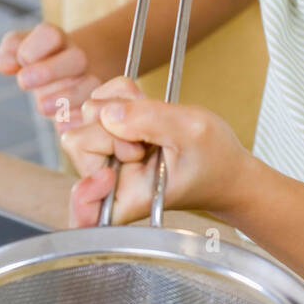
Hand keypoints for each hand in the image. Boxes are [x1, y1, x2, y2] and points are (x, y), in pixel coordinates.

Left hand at [0, 21, 101, 128]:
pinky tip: (61, 125)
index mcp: (56, 39)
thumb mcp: (18, 47)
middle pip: (76, 58)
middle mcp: (77, 58)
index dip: (34, 47)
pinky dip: (78, 119)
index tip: (20, 60)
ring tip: (41, 107)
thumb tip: (5, 64)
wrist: (66, 71)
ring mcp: (88, 81)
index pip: (50, 35)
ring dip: (67, 97)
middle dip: (49, 70)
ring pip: (90, 85)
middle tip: (22, 82)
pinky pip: (94, 111)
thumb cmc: (35, 59)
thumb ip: (9, 50)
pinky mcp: (92, 105)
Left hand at [65, 76, 251, 226]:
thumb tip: (107, 112)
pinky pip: (99, 99)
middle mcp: (110, 179)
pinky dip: (121, 94)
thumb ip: (149, 121)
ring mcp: (107, 154)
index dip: (85, 192)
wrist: (225, 163)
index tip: (108, 177)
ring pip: (87, 114)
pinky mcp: (111, 131)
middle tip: (146, 140)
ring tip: (150, 124)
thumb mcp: (192, 132)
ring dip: (118, 107)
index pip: (84, 208)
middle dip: (111, 129)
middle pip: (78, 142)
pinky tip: (145, 111)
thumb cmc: (215, 159)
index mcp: (129, 199)